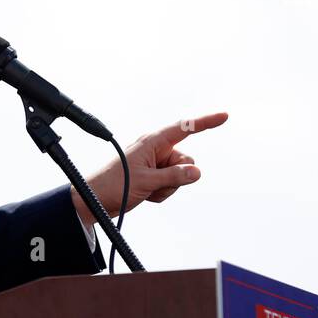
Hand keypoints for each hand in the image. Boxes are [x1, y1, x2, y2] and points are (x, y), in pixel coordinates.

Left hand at [71, 112, 228, 223]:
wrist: (93, 201)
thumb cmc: (113, 186)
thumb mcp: (146, 182)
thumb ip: (173, 176)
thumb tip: (197, 172)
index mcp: (152, 142)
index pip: (184, 129)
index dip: (206, 122)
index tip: (225, 116)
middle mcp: (155, 150)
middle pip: (186, 162)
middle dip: (176, 177)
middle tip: (152, 183)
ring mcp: (155, 164)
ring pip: (180, 176)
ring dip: (167, 188)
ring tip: (145, 189)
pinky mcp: (153, 177)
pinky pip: (171, 186)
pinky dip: (161, 193)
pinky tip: (144, 194)